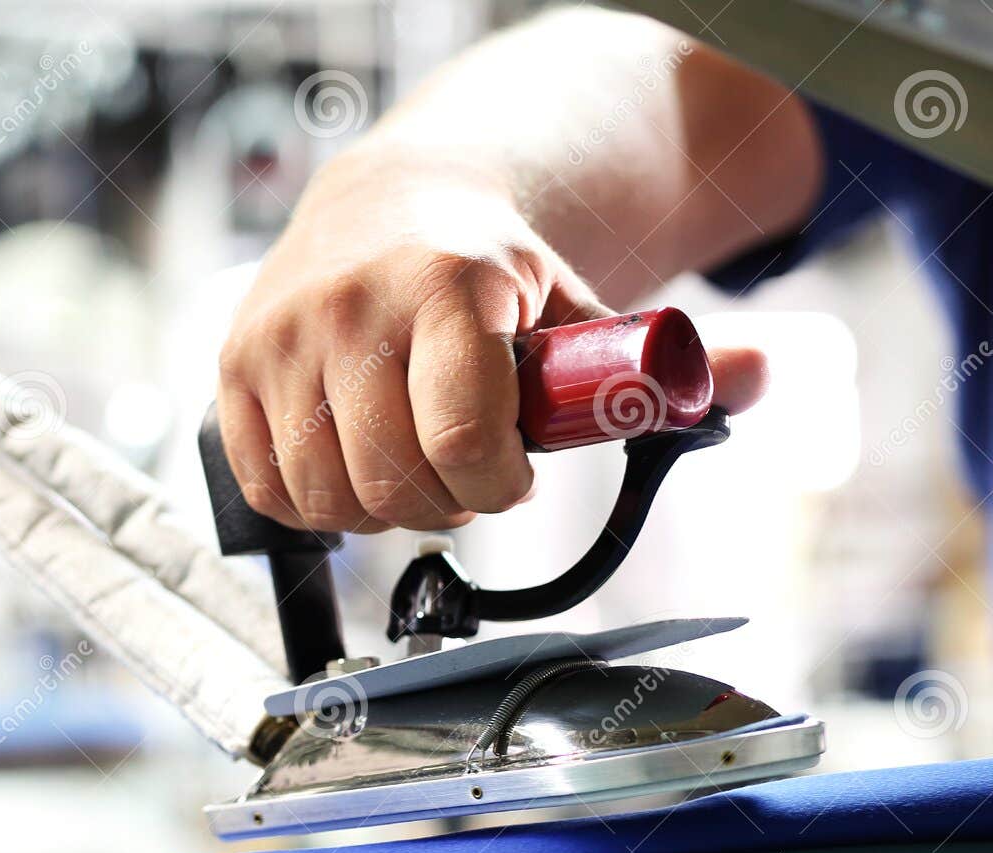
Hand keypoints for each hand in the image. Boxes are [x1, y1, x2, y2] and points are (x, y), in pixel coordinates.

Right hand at [216, 147, 768, 532]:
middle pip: (397, 482)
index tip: (513, 476)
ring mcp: (280, 338)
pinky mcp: (233, 368)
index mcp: (450, 282)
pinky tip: (352, 466)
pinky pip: (269, 488)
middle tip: (466, 475)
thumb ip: (664, 358)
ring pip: (330, 496)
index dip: (499, 487)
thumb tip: (760, 377)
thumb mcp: (581, 310)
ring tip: (411, 469)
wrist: (389, 203)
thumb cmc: (496, 275)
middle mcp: (351, 304)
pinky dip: (317, 502)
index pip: (466, 439)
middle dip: (446, 503)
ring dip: (382, 509)